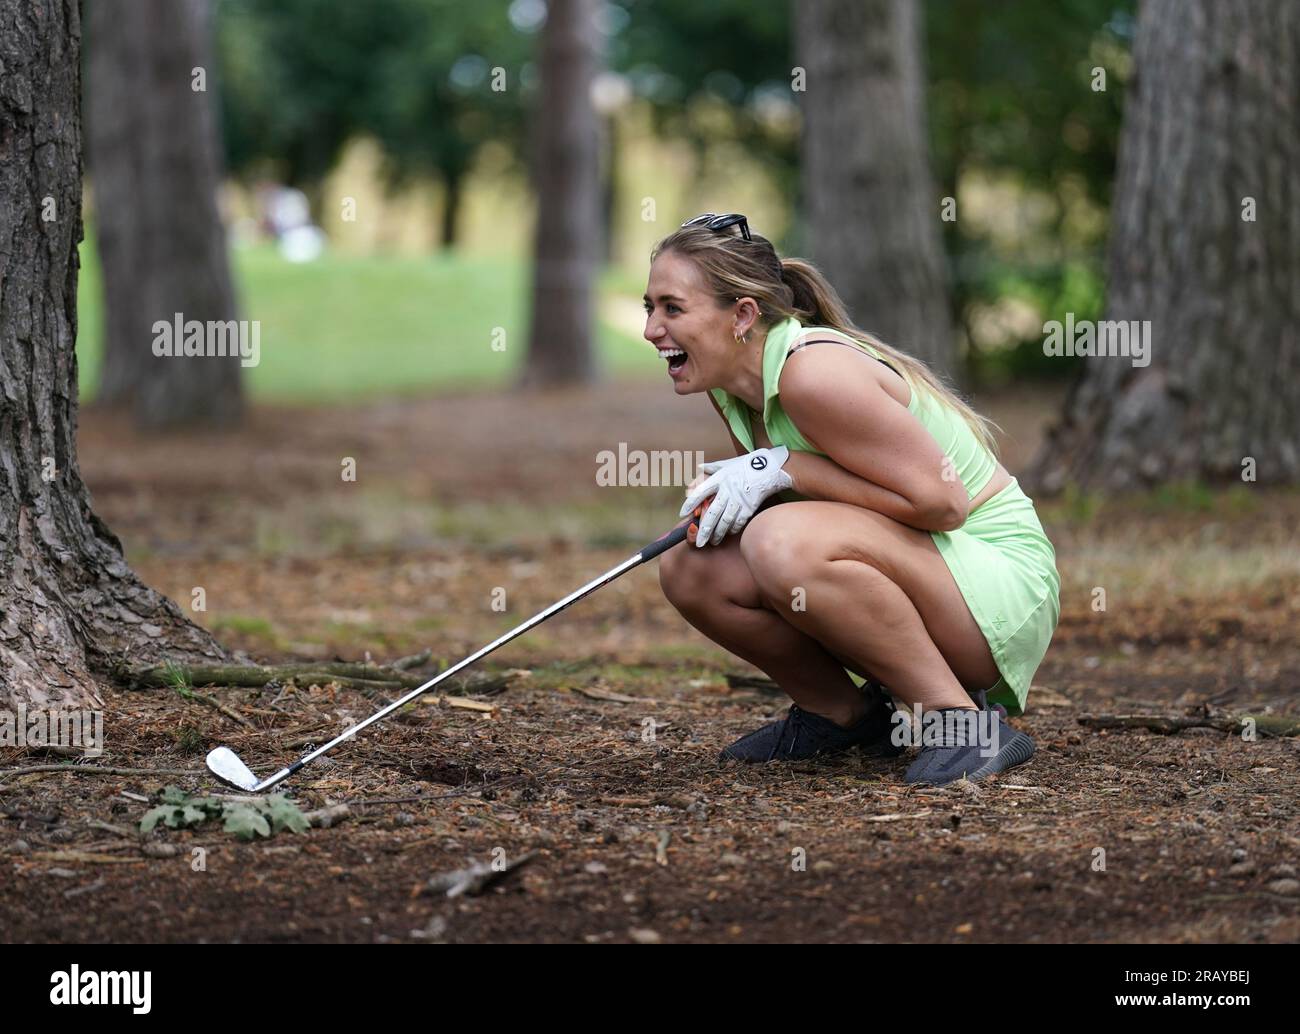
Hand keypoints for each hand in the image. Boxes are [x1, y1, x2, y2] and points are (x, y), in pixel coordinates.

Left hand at [679, 446, 793, 546]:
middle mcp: (728, 490)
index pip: (701, 492)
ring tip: (712, 542)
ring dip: (718, 534)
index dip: (691, 504)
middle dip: (704, 530)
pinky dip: (732, 529)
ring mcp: (739, 500)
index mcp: (720, 478)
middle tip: (698, 542)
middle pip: (712, 513)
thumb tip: (699, 467)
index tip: (683, 514)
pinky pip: (739, 522)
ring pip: (725, 521)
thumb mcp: (727, 463)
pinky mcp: (750, 507)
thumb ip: (712, 467)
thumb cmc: (747, 465)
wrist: (770, 469)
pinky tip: (728, 533)